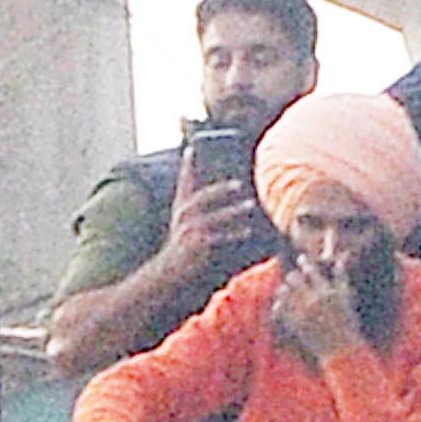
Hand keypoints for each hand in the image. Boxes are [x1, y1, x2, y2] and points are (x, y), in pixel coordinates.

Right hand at [153, 169, 264, 286]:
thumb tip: (229, 195)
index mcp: (182, 207)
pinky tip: (247, 231)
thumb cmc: (184, 247)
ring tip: (250, 205)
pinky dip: (233, 234)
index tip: (192, 149)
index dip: (187, 165)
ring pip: (214, 217)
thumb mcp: (186, 224)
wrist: (170, 272)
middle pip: (202, 197)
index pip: (184, 182)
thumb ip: (199, 209)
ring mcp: (188, 231)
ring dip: (233, 210)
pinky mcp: (196, 246)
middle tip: (239, 184)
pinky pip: (218, 237)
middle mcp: (183, 216)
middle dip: (221, 189)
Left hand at [273, 260, 361, 365]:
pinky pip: (280, 309)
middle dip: (293, 277)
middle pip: (295, 279)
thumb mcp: (346, 299)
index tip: (302, 260)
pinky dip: (278, 305)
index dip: (305, 263)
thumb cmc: (347, 324)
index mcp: (327, 292)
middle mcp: (313, 300)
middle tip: (292, 277)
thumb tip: (339, 261)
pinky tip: (279, 305)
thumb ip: (341, 278)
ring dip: (284, 289)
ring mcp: (302, 312)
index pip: (311, 271)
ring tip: (284, 290)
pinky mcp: (295, 324)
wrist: (341, 350)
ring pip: (285, 292)